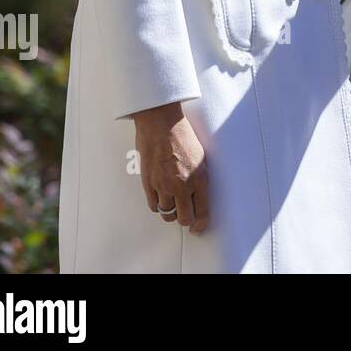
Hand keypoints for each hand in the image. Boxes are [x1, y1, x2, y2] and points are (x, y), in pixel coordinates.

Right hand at [132, 101, 209, 234]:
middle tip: (185, 216)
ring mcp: (164, 185)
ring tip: (173, 202)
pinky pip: (153, 205)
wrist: (161, 123)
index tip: (198, 227)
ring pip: (167, 213)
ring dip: (170, 210)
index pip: (202, 211)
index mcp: (200, 178)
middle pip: (183, 218)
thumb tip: (198, 197)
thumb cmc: (182, 136)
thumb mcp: (201, 157)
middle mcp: (182, 185)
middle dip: (185, 220)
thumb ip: (200, 179)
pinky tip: (161, 196)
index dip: (200, 223)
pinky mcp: (148, 183)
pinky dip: (157, 204)